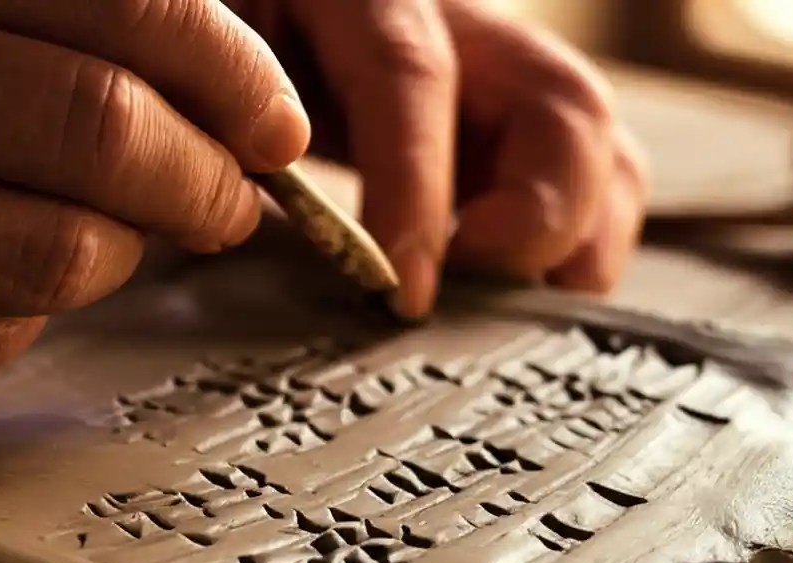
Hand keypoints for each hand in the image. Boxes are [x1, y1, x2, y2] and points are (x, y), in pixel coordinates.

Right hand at [0, 0, 309, 391]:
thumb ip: (69, 32)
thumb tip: (241, 111)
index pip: (129, 11)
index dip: (234, 78)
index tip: (277, 128)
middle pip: (104, 138)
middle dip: (204, 184)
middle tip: (231, 201)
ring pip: (59, 258)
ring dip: (115, 255)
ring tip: (99, 232)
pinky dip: (19, 313)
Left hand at [235, 0, 648, 317]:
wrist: (234, 26)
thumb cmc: (213, 55)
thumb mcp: (195, 63)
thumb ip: (211, 116)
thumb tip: (225, 202)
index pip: (411, 71)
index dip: (415, 186)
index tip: (403, 288)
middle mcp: (455, 19)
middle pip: (559, 99)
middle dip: (537, 216)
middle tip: (469, 284)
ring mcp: (500, 69)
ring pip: (596, 139)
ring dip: (573, 238)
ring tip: (508, 304)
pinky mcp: (517, 123)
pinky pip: (594, 172)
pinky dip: (576, 240)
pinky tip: (522, 288)